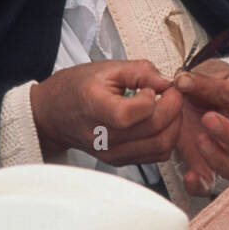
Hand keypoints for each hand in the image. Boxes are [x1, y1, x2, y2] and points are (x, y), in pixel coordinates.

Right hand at [30, 60, 183, 166]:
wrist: (54, 114)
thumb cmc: (75, 89)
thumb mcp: (106, 68)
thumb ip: (140, 71)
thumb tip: (166, 81)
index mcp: (95, 109)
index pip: (131, 114)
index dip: (151, 98)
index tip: (153, 86)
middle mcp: (103, 137)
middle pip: (154, 132)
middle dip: (174, 108)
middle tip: (173, 93)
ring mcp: (112, 153)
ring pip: (160, 147)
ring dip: (174, 125)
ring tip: (168, 106)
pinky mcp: (120, 160)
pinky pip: (156, 155)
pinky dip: (166, 137)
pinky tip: (159, 120)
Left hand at [170, 59, 228, 197]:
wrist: (213, 104)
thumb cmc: (214, 88)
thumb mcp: (211, 75)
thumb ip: (198, 79)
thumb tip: (180, 80)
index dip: (212, 90)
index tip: (184, 83)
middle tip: (207, 119)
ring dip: (219, 159)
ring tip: (200, 142)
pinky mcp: (213, 170)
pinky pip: (211, 185)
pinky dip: (200, 185)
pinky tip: (189, 177)